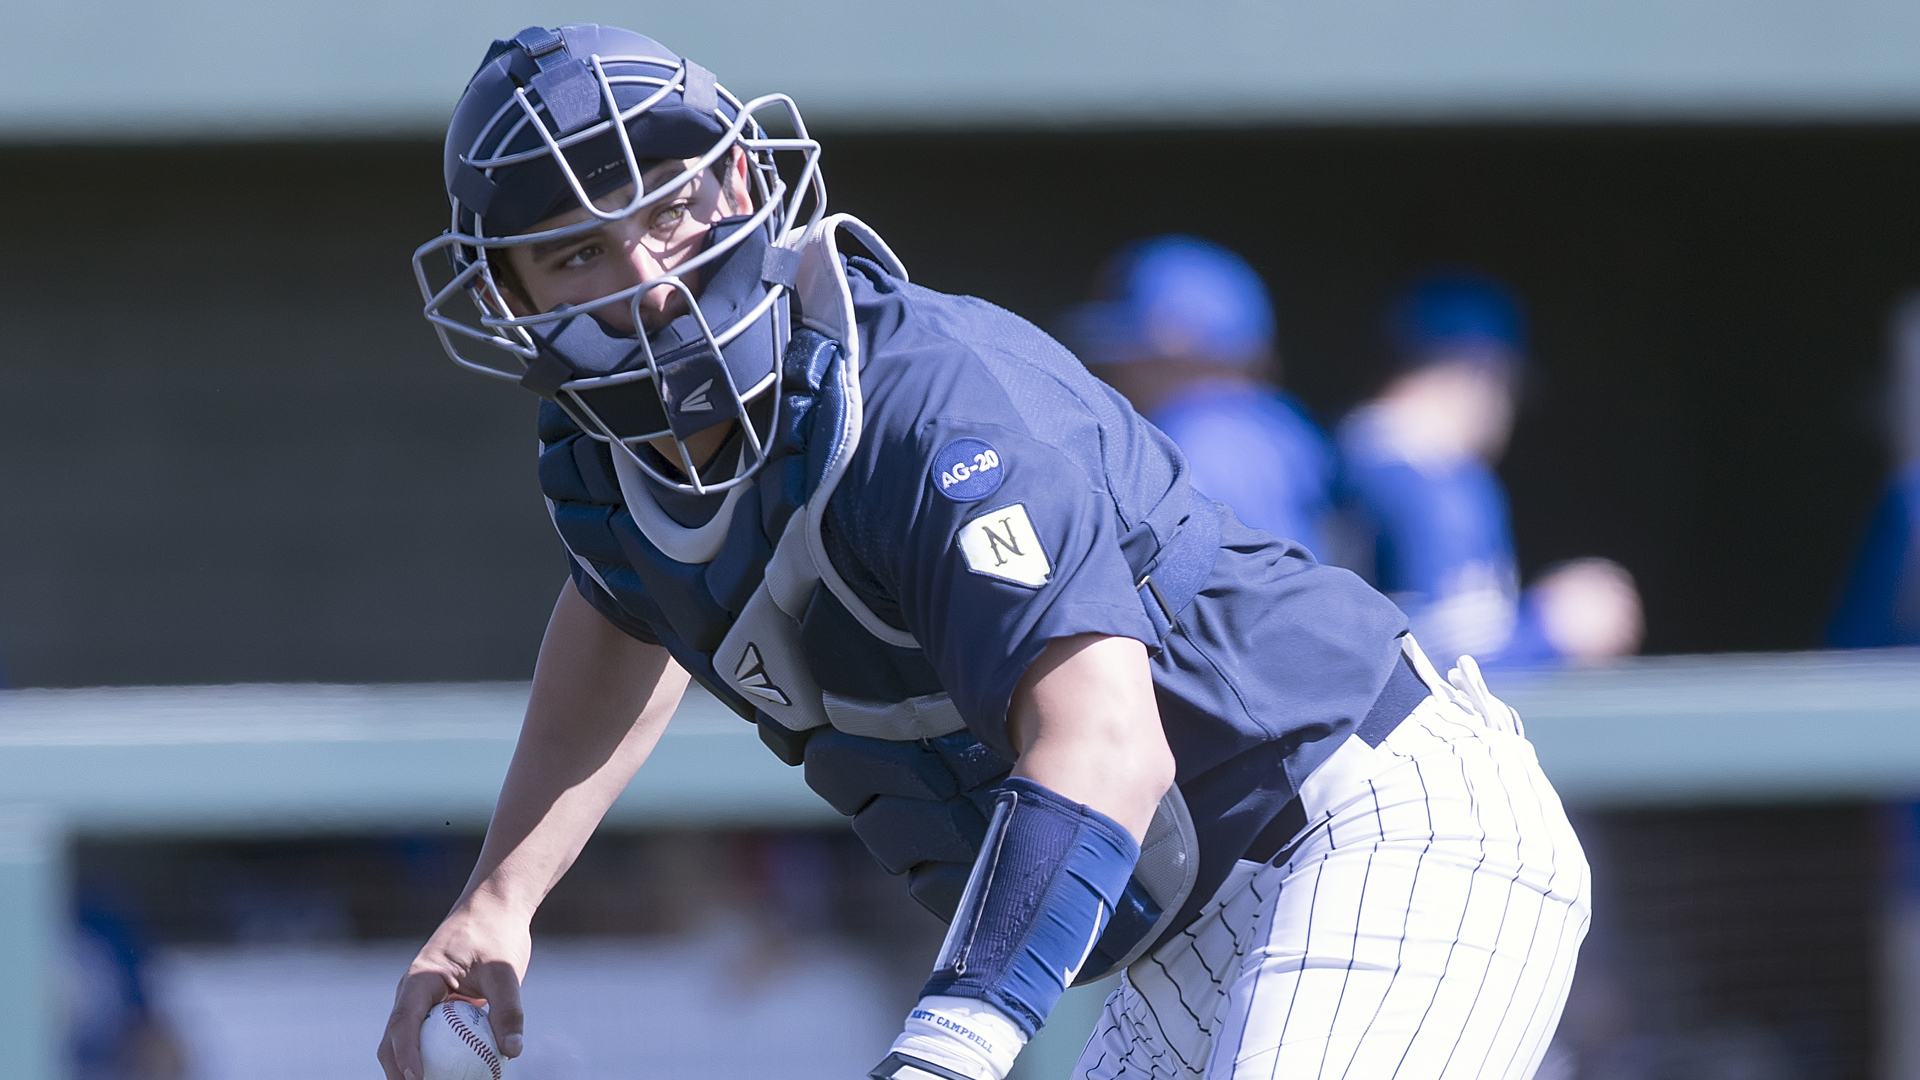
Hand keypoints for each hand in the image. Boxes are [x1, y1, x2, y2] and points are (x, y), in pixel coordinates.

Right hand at [377, 907, 531, 1079]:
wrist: (494, 908)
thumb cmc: (498, 934)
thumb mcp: (505, 969)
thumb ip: (508, 1009)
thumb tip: (513, 1051)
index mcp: (421, 979)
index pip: (403, 1023)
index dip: (405, 1055)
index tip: (417, 1079)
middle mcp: (412, 992)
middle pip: (393, 1039)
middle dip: (399, 1071)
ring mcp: (420, 1000)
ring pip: (406, 1041)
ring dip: (413, 1066)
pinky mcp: (435, 1006)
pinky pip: (428, 1036)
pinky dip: (435, 1056)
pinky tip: (456, 1074)